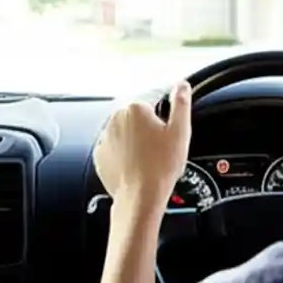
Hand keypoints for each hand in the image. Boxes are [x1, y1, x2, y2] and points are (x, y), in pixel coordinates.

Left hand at [94, 81, 191, 215]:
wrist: (140, 197)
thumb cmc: (161, 166)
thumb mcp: (180, 131)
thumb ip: (181, 103)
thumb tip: (182, 85)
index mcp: (135, 108)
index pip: (155, 102)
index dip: (166, 118)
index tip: (170, 134)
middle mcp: (115, 118)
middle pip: (139, 117)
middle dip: (150, 129)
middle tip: (162, 148)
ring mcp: (105, 138)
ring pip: (126, 133)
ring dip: (136, 141)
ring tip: (149, 160)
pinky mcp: (100, 155)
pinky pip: (115, 149)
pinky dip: (125, 155)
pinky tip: (137, 166)